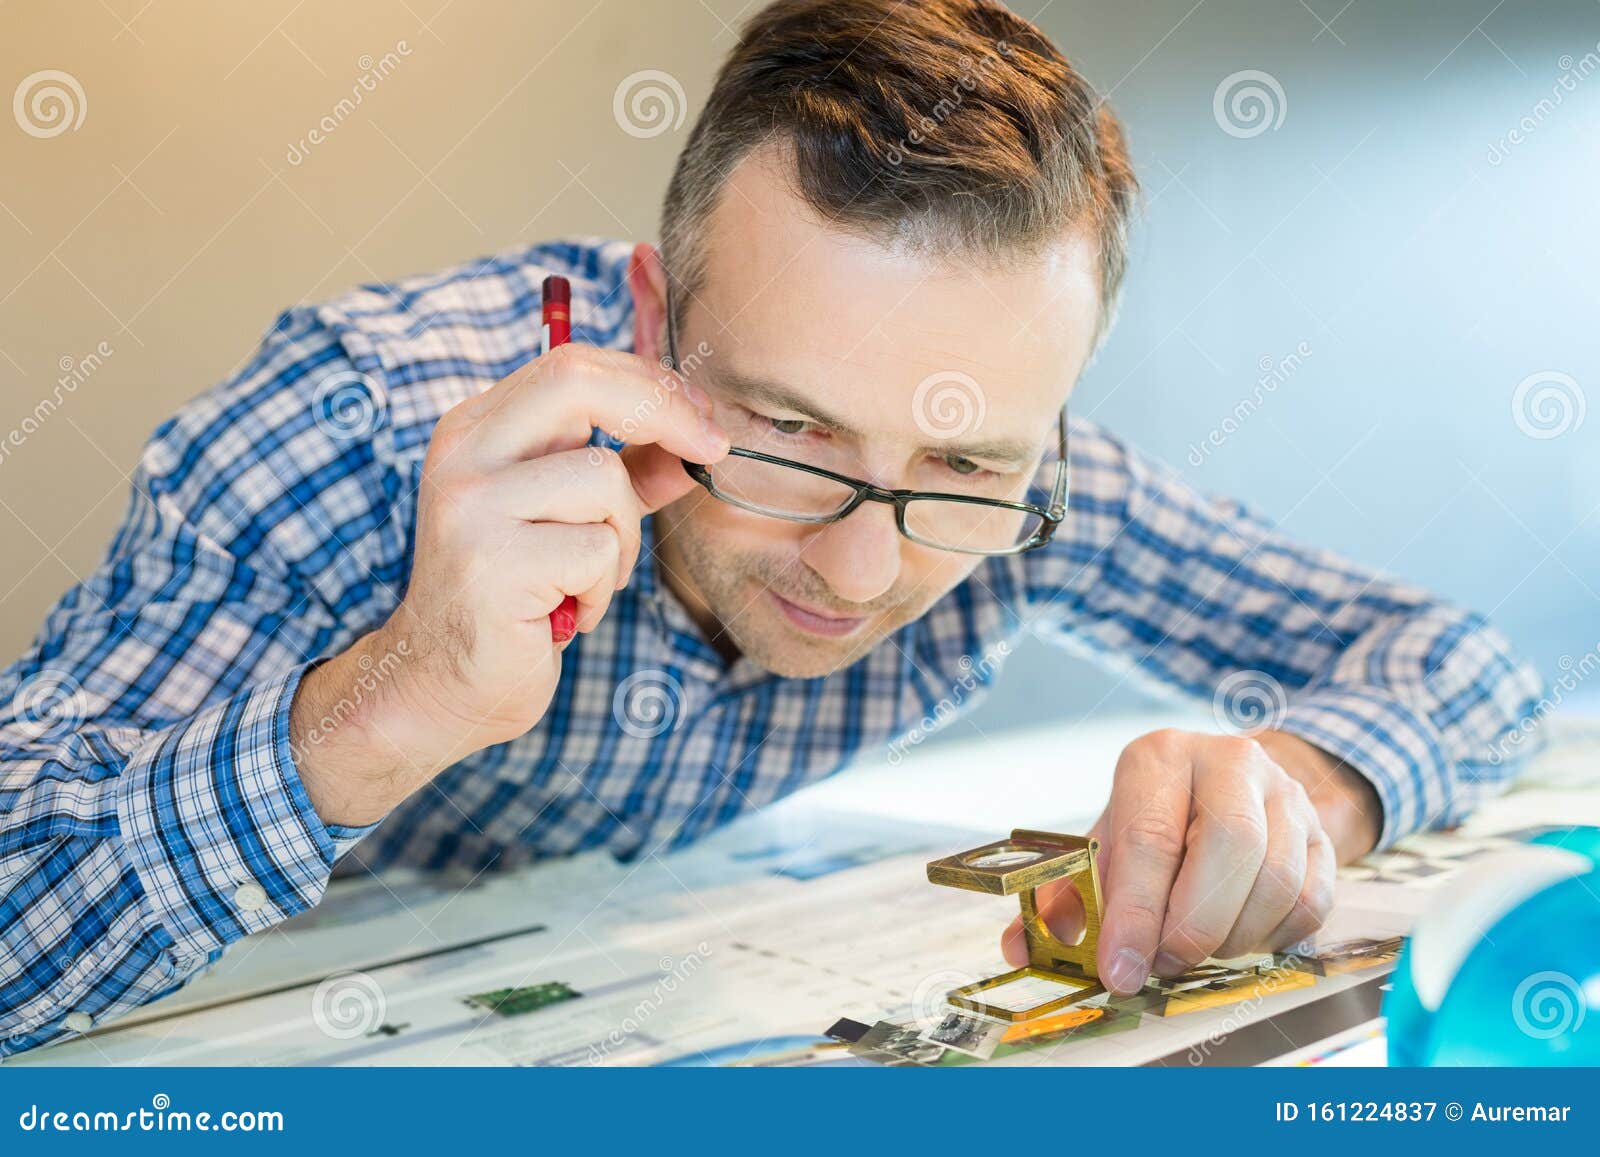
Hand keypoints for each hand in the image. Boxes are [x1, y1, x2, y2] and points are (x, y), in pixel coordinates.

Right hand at [290, 344, 728, 824]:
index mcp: (477, 429)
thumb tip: (699, 441)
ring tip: (586, 582)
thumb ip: (629, 474)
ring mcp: (469, 505)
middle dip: (664, 412)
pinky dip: (601, 589)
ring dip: (623, 541)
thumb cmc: (514, 601)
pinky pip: (596, 549)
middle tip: (710, 451)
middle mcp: (463, 453)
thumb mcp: (574, 520)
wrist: (441, 686)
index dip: (652, 383)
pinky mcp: (489, 562)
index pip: (573, 364)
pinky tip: (564, 613)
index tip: (704, 422)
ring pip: (603, 480)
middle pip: (579, 382)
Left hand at [1001, 729, 1378, 994]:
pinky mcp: (1322, 832)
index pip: (1149, 835)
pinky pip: (1311, 901)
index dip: (1133, 912)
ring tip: (1195, 951)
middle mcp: (1229, 762)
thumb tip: (1022, 948)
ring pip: (1276, 880)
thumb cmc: (1155, 822)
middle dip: (1193, 926)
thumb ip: (1065, 897)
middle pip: (1230, 848)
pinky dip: (1274, 938)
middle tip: (1164, 966)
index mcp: (1159, 758)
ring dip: (1233, 938)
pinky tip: (1239, 938)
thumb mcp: (1105, 844)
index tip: (1120, 968)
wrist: (1229, 788)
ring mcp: (1286, 793)